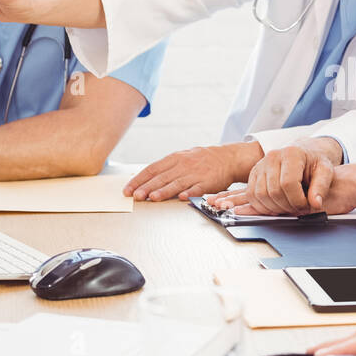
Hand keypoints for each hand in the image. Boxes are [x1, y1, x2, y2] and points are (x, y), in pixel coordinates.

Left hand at [125, 141, 262, 201]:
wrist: (227, 158)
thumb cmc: (201, 160)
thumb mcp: (182, 157)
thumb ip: (165, 167)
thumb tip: (144, 178)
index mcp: (174, 158)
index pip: (152, 169)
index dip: (139, 179)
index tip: (128, 189)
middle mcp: (183, 165)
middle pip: (162, 177)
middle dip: (147, 187)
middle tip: (136, 196)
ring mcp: (196, 173)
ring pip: (177, 183)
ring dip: (165, 191)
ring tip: (153, 197)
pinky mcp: (208, 182)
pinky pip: (198, 188)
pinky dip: (190, 192)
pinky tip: (182, 197)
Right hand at [215, 141, 339, 215]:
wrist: (302, 155)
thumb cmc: (314, 163)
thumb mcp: (325, 171)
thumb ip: (321, 187)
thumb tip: (316, 203)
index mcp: (291, 153)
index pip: (288, 183)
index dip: (298, 200)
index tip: (306, 206)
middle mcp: (272, 157)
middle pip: (274, 191)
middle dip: (288, 206)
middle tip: (299, 209)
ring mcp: (260, 165)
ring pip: (260, 195)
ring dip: (275, 208)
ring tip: (289, 207)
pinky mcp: (253, 174)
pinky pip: (252, 195)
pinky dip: (262, 206)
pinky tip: (277, 206)